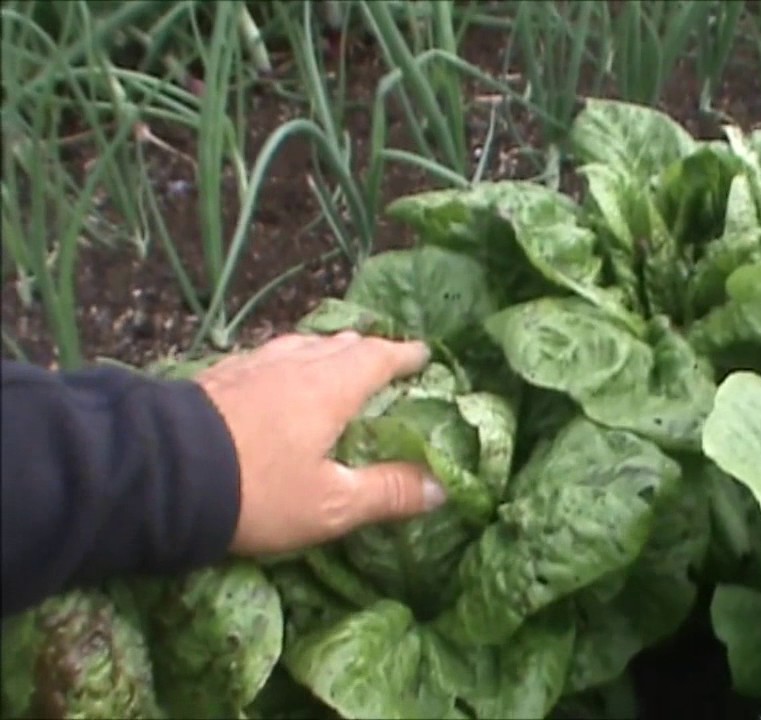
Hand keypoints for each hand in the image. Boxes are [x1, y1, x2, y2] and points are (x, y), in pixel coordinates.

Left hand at [194, 331, 446, 555]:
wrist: (158, 476)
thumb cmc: (258, 489)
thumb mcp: (331, 505)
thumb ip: (387, 493)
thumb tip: (440, 487)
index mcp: (331, 386)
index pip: (379, 357)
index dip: (404, 355)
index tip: (423, 354)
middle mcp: (294, 364)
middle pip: (338, 345)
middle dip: (366, 349)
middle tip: (382, 359)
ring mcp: (251, 366)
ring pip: (298, 347)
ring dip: (322, 352)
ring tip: (330, 362)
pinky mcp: (216, 378)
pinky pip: (263, 359)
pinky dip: (283, 364)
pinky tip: (272, 380)